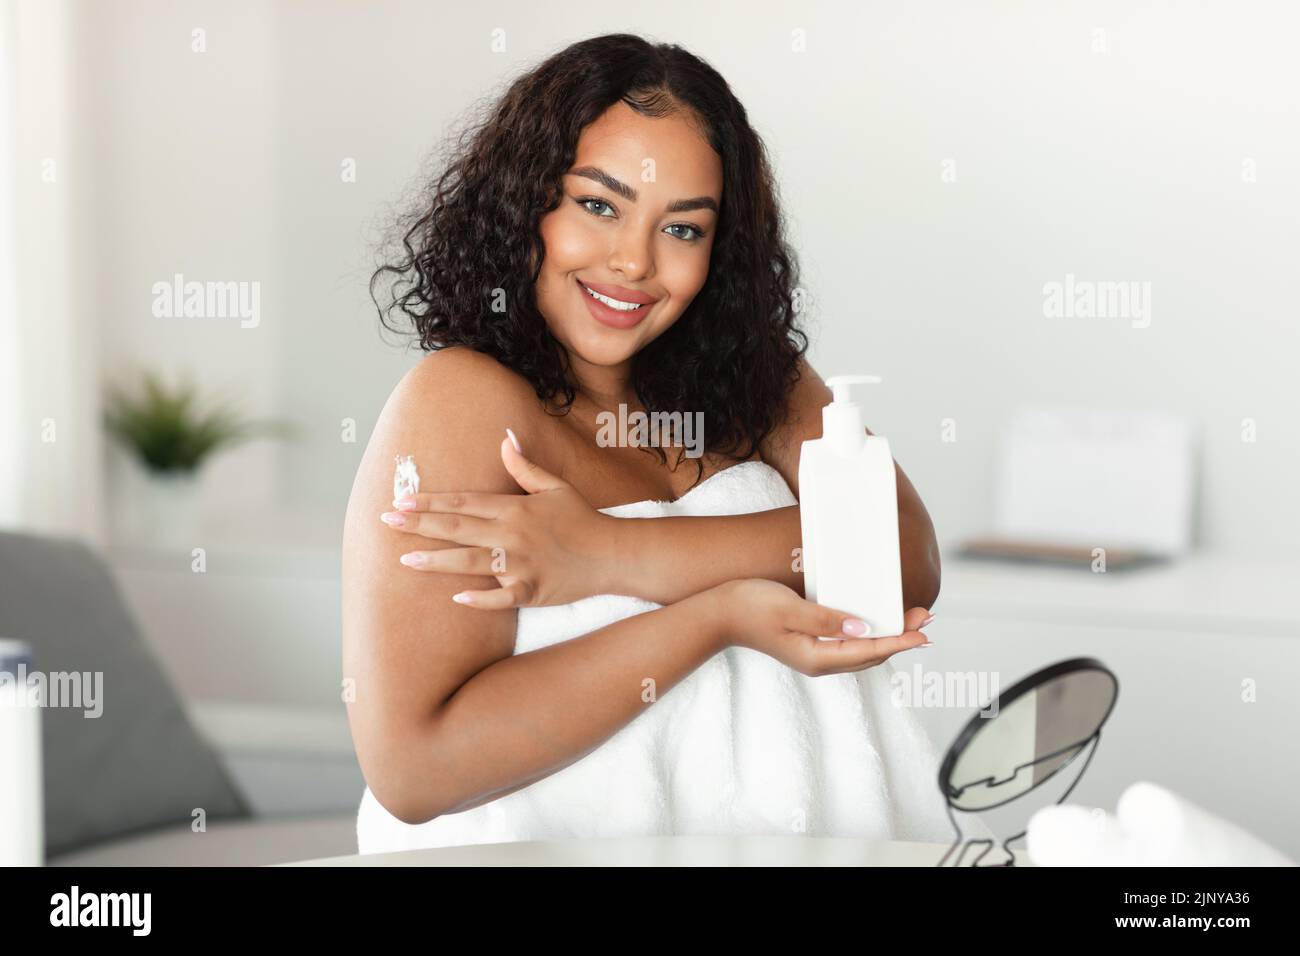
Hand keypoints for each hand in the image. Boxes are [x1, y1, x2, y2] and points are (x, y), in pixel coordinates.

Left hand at [381, 429, 620, 608]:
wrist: (613, 554)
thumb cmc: (582, 518)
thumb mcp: (555, 486)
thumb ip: (524, 467)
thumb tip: (504, 438)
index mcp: (515, 508)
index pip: (464, 502)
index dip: (431, 501)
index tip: (402, 500)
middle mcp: (513, 535)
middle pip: (459, 529)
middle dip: (420, 525)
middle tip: (387, 521)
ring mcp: (522, 565)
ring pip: (471, 562)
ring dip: (437, 560)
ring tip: (406, 559)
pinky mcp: (532, 591)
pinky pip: (502, 597)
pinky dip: (480, 598)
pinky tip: (456, 597)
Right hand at [712, 579, 932, 675]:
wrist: (720, 614)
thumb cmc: (751, 606)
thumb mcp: (790, 608)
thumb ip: (826, 619)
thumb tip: (863, 627)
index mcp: (817, 656)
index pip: (869, 650)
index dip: (900, 640)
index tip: (923, 632)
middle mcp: (819, 661)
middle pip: (871, 654)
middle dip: (901, 638)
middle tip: (927, 619)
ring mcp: (814, 656)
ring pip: (862, 651)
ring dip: (889, 637)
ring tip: (912, 621)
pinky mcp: (810, 645)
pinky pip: (850, 645)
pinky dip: (870, 635)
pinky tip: (876, 623)